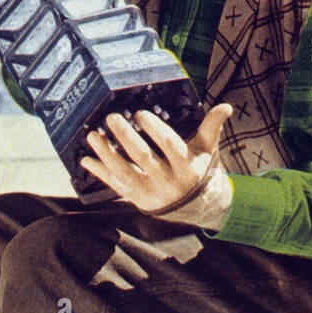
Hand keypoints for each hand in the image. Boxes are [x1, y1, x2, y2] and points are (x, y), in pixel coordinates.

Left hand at [81, 105, 234, 228]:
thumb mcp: (206, 149)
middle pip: (143, 158)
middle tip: (111, 117)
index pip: (169, 146)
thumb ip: (212, 127)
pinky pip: (115, 185)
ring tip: (92, 136)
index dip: (154, 129)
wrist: (195, 206)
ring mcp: (150, 192)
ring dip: (106, 154)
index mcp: (186, 166)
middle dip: (125, 137)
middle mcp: (167, 181)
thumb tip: (225, 106)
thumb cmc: (198, 169)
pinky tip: (86, 159)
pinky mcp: (136, 198)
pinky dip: (100, 173)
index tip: (140, 113)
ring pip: (125, 173)